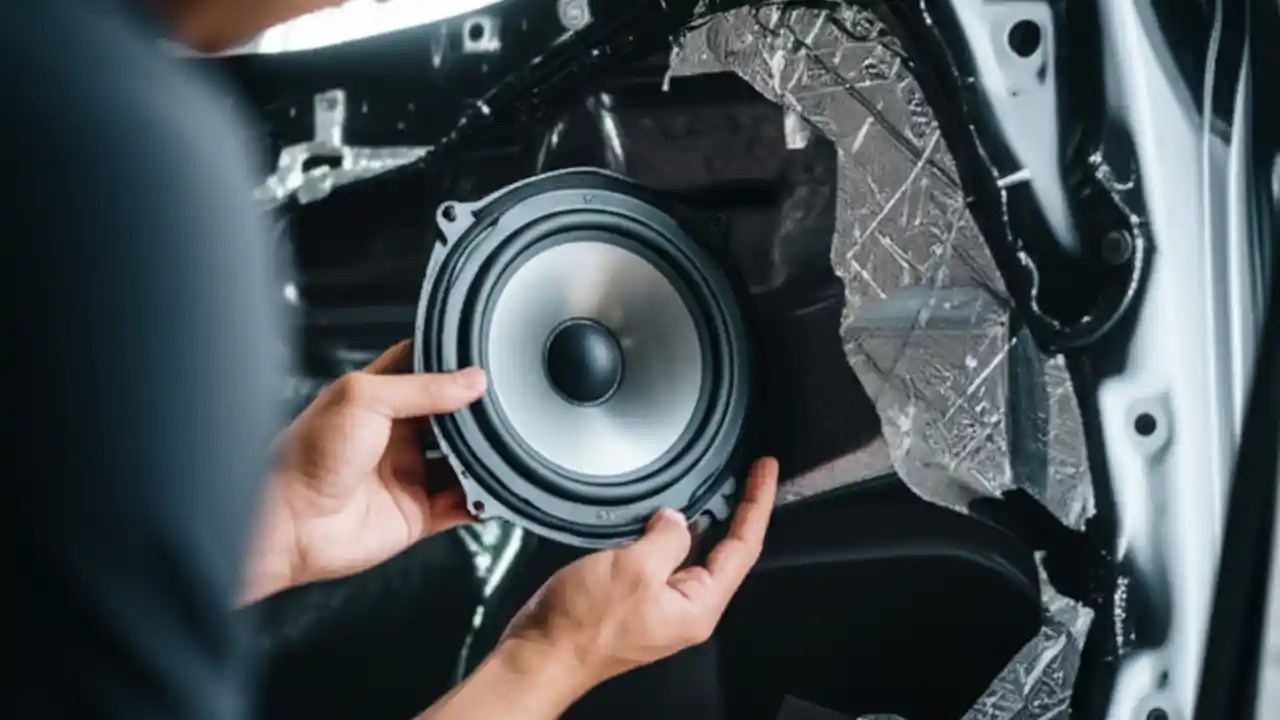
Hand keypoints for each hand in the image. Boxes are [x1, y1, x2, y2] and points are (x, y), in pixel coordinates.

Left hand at [242, 341, 485, 602]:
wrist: (289, 521)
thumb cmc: (306, 455)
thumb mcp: (365, 399)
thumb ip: (424, 387)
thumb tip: (472, 380)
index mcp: (380, 397)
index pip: (427, 371)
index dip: (455, 365)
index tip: (487, 362)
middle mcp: (396, 435)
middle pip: (454, 418)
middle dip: (479, 415)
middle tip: (506, 408)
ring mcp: (408, 474)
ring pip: (464, 462)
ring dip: (486, 458)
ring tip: (507, 448)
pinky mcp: (416, 514)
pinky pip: (461, 506)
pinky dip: (482, 500)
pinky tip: (494, 490)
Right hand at [419, 458, 777, 718]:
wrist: (540, 655)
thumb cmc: (585, 624)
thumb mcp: (634, 569)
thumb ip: (666, 538)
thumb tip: (676, 519)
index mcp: (698, 605)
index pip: (744, 547)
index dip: (757, 504)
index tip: (765, 469)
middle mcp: (686, 607)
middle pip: (724, 550)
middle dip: (736, 508)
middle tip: (745, 469)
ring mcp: (660, 603)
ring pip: (691, 552)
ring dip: (700, 517)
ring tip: (711, 481)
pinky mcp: (634, 598)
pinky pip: (661, 558)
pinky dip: (665, 531)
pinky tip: (659, 512)